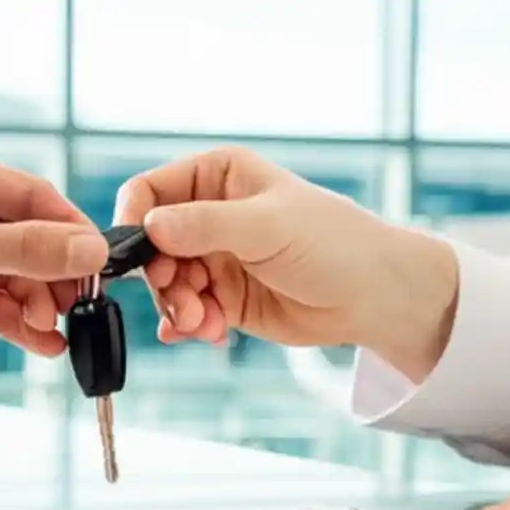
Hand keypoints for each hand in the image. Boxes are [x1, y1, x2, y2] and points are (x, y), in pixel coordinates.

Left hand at [0, 149, 107, 379]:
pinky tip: (44, 345)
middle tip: (78, 305)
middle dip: (54, 274)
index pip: (32, 197)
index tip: (99, 264)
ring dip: (38, 304)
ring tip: (53, 329)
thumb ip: (27, 250)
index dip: (68, 231)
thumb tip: (91, 250)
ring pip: (13, 278)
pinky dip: (18, 326)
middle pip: (27, 240)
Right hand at [114, 147, 458, 380]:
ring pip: (166, 284)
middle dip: (162, 279)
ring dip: (177, 308)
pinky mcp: (223, 298)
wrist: (374, 297)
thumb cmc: (333, 243)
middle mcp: (209, 215)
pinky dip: (187, 326)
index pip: (150, 190)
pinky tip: (203, 333)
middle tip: (184, 302)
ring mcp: (215, 258)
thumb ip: (205, 225)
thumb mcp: (266, 226)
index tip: (138, 257)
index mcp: (216, 177)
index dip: (135, 221)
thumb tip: (150, 226)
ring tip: (206, 323)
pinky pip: (185, 312)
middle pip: (151, 246)